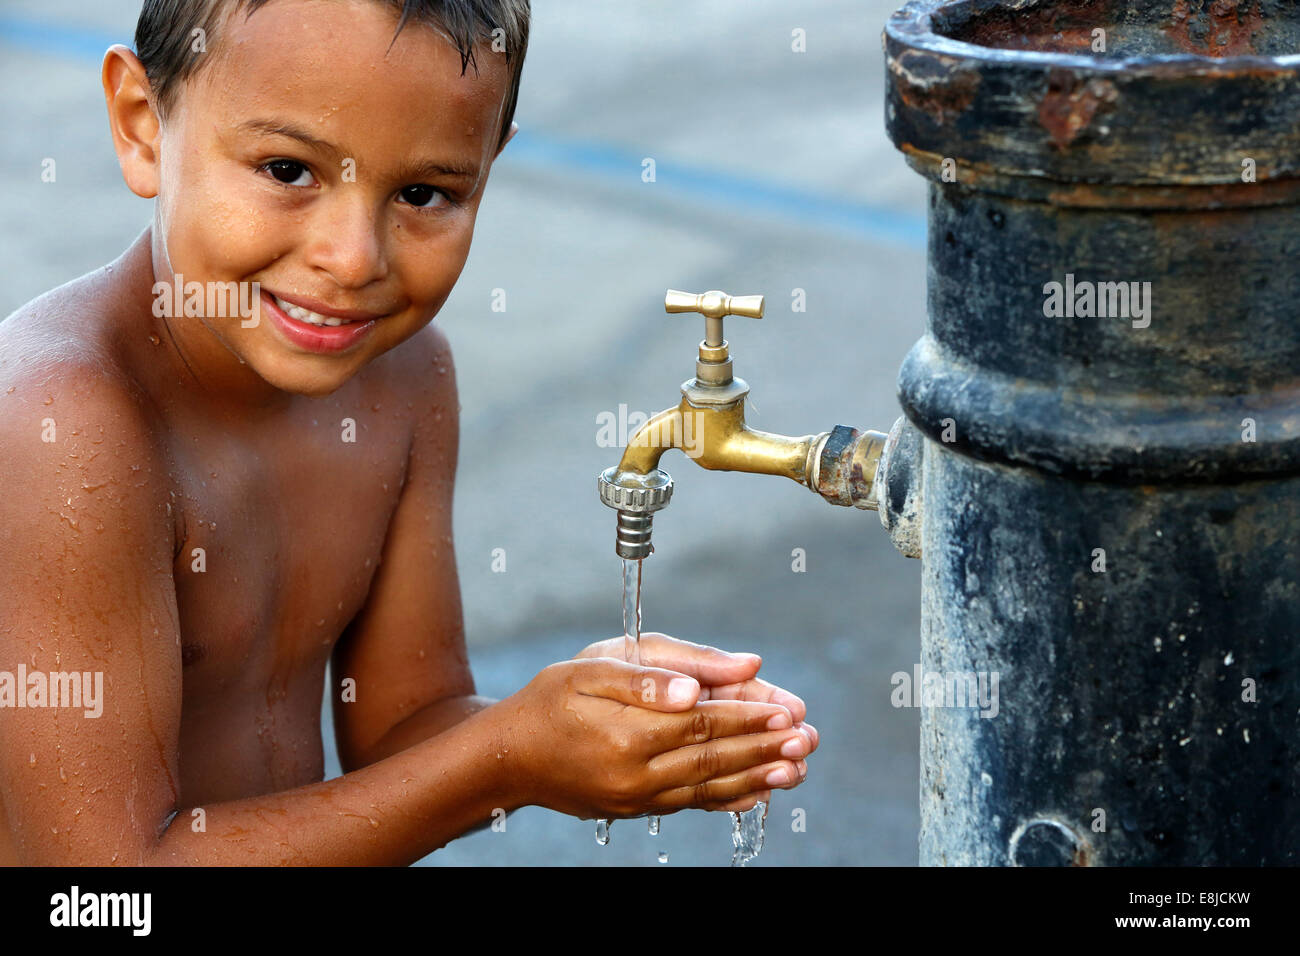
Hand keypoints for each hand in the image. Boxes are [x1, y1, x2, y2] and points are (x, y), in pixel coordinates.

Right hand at [500, 657, 814, 820]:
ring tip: (798, 766)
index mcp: (626, 731)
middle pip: (713, 757)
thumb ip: (652, 672)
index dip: (747, 715)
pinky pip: (692, 804)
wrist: (510, 756)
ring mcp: (637, 796)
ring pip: (708, 786)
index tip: (786, 707)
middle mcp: (635, 772)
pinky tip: (759, 792)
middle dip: (765, 747)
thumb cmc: (551, 699)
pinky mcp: (636, 807)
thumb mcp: (593, 667)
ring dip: (758, 776)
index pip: (702, 721)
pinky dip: (729, 798)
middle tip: (808, 737)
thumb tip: (702, 683)